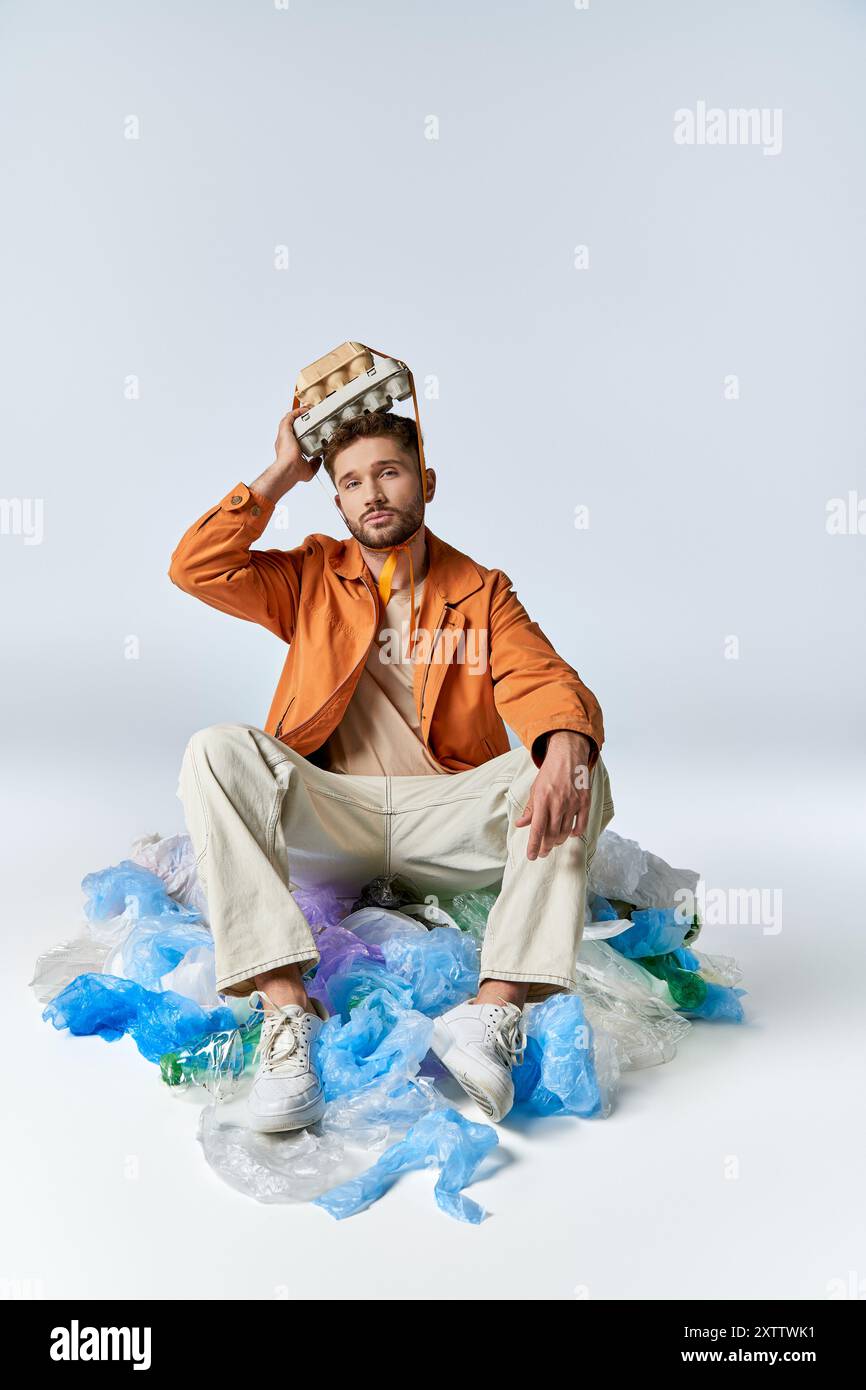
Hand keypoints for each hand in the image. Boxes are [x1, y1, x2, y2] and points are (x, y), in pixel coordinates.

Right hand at [250, 405, 320, 501]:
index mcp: (288, 449)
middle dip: (300, 420)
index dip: (301, 431)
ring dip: (298, 413)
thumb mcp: (309, 470)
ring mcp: (283, 435)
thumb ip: (314, 464)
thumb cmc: (295, 471)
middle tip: (310, 416)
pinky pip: (290, 416)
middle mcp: (284, 441)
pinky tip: (305, 409)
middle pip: (291, 426)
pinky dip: (297, 412)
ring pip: (289, 420)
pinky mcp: (285, 430)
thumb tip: (319, 459)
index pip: (294, 437)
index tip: (310, 428)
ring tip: (308, 410)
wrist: (290, 468)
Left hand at [514, 731, 591, 859]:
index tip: (531, 856)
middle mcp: (558, 803)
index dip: (534, 845)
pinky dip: (575, 833)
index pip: (537, 829)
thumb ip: (530, 809)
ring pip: (565, 832)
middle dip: (545, 847)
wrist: (568, 756)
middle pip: (551, 834)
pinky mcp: (584, 802)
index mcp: (542, 800)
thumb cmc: (549, 773)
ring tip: (553, 843)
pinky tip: (570, 835)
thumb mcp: (535, 789)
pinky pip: (581, 824)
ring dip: (558, 841)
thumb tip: (520, 824)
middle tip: (542, 853)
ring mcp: (573, 803)